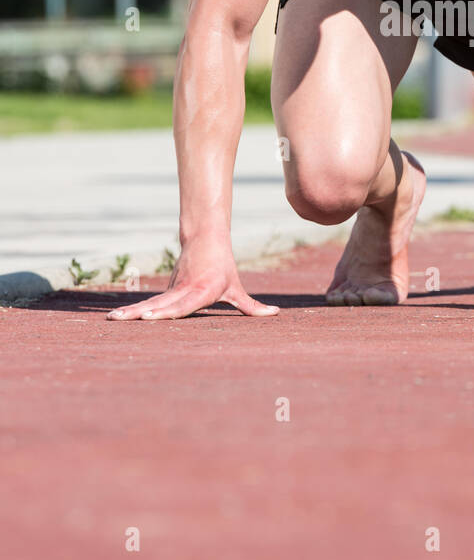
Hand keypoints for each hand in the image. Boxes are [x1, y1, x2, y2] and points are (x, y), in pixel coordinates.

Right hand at [106, 235, 278, 320]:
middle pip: (160, 305)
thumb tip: (275, 314)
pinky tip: (117, 318)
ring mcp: (172, 290)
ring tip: (111, 320)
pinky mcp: (166, 291)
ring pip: (150, 303)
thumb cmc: (223, 267)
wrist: (205, 239)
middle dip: (140, 314)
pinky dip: (132, 310)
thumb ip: (252, 306)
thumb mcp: (237, 287)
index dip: (167, 312)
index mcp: (201, 291)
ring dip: (130, 312)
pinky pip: (149, 303)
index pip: (183, 305)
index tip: (150, 318)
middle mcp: (183, 290)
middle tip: (120, 320)